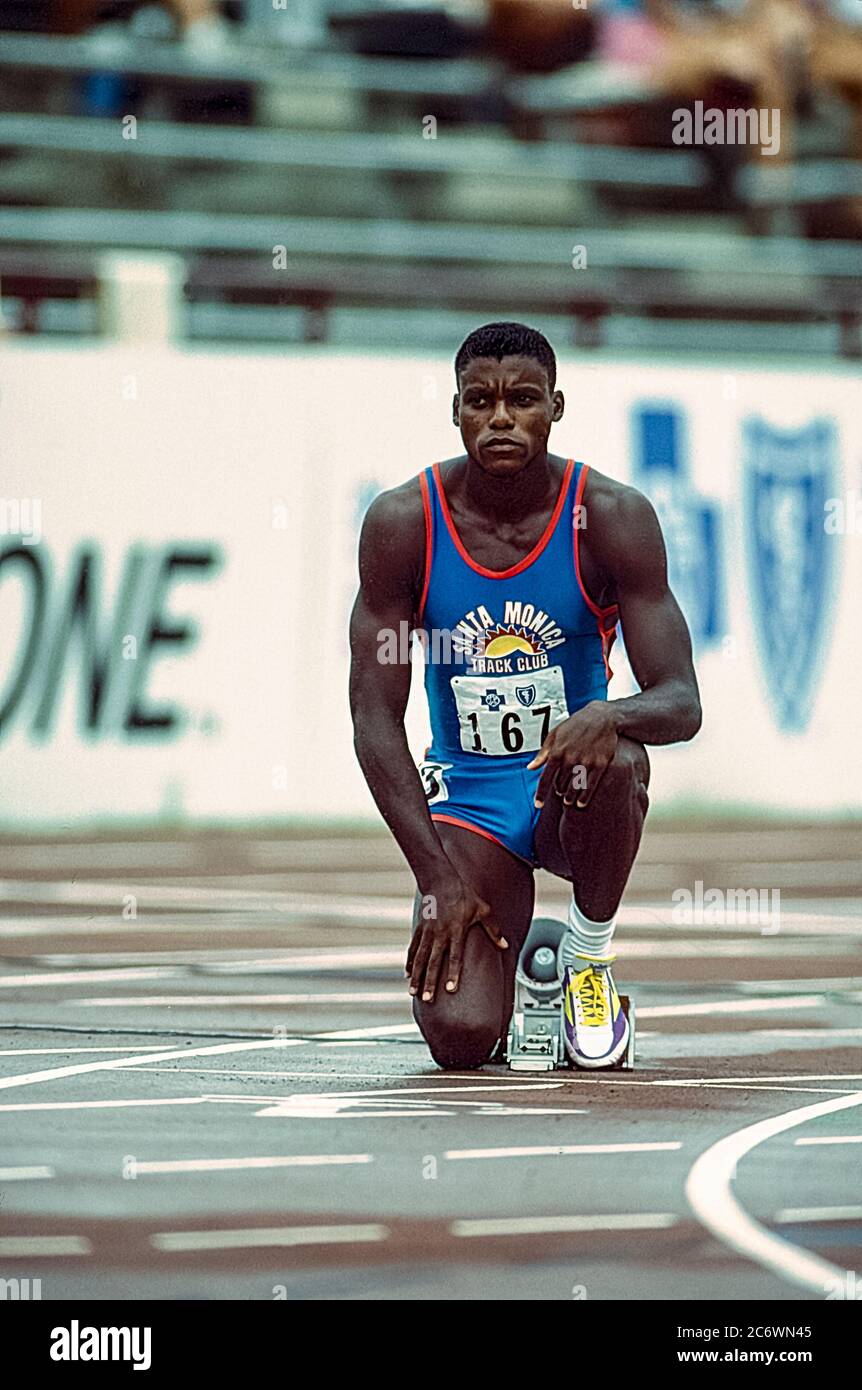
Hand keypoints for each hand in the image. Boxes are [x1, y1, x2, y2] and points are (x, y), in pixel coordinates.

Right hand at [405, 877, 506, 1001]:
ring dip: (416, 976)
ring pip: (420, 958)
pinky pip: (413, 948)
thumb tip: (505, 945)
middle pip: (433, 962)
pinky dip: (409, 962)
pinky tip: (407, 974)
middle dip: (430, 981)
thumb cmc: (464, 895)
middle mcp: (440, 933)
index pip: (455, 956)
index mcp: (457, 930)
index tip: (450, 989)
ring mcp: (428, 932)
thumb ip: (493, 929)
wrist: (441, 880)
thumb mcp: (483, 910)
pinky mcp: (420, 929)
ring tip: (413, 992)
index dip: (453, 973)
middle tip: (428, 999)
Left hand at [527, 701, 618, 808]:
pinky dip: (584, 798)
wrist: (602, 717)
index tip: (538, 806)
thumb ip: (543, 753)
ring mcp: (585, 762)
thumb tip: (530, 768)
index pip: (545, 778)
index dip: (540, 794)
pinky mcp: (600, 764)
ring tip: (568, 801)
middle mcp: (570, 759)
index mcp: (557, 752)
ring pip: (574, 788)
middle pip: (560, 784)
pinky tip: (580, 804)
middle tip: (559, 793)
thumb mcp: (555, 734)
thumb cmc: (575, 725)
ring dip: (569, 797)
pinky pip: (590, 786)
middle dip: (558, 791)